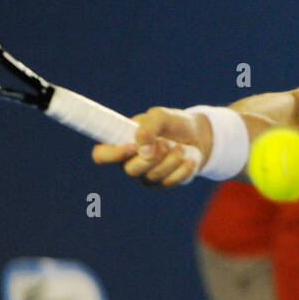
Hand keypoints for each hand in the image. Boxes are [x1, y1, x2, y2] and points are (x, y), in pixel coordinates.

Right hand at [90, 106, 211, 186]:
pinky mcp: (162, 183)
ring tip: (182, 147)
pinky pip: (169, 182)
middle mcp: (129, 161)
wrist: (197, 135)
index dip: (111, 154)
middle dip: (153, 157)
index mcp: (121, 142)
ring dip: (171, 160)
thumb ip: (149, 127)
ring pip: (152, 176)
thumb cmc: (173, 123)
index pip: (101, 155)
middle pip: (130, 170)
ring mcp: (145, 174)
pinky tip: (189, 158)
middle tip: (167, 142)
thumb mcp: (161, 116)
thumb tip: (143, 151)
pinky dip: (182, 169)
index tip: (132, 147)